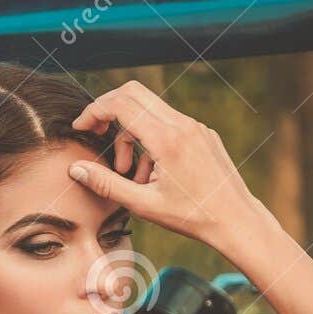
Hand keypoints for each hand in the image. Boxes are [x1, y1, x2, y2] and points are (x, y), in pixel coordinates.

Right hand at [67, 80, 282, 257]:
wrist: (237, 220)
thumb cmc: (192, 217)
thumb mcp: (143, 205)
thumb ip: (106, 184)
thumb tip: (75, 169)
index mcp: (167, 139)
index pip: (120, 103)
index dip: (94, 111)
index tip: (81, 128)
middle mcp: (182, 125)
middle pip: (133, 93)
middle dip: (109, 110)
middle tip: (96, 134)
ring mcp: (195, 126)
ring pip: (150, 111)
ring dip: (130, 134)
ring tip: (130, 173)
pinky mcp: (203, 133)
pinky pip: (168, 124)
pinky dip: (150, 141)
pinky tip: (153, 174)